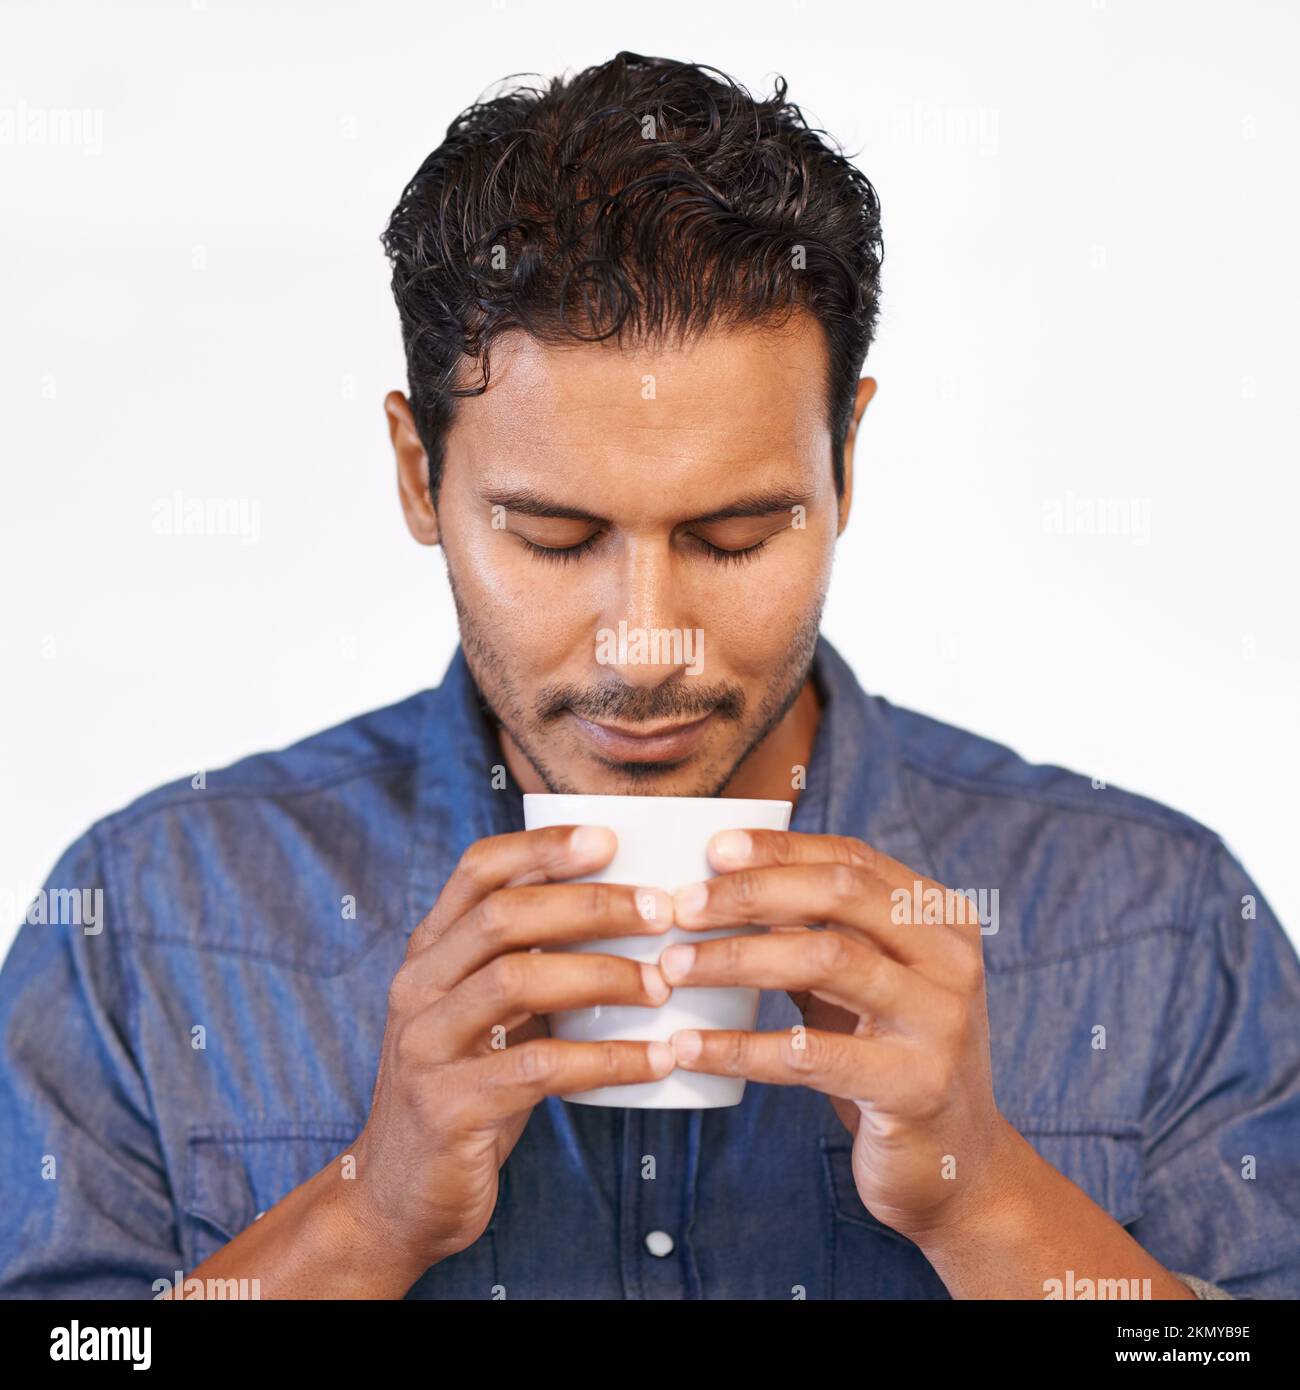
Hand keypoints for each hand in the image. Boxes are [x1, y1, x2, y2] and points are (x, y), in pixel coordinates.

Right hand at [349, 824, 675, 1276]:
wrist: (396, 1196)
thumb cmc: (468, 1089)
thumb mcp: (489, 1017)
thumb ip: (533, 966)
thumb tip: (634, 913)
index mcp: (429, 952)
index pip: (478, 870)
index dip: (543, 845)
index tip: (611, 837)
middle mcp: (417, 987)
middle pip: (503, 917)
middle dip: (590, 905)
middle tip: (661, 912)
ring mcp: (425, 1046)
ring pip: (516, 981)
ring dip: (602, 976)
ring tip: (663, 986)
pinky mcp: (448, 1107)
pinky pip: (539, 1069)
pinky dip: (607, 1059)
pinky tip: (657, 1060)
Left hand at [657, 829, 1016, 1244]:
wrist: (959, 1169)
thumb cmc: (890, 1059)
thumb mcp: (865, 985)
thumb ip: (818, 932)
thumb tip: (719, 885)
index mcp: (940, 919)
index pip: (852, 859)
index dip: (780, 848)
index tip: (712, 850)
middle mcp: (950, 960)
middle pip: (840, 894)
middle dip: (752, 892)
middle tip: (681, 906)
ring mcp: (940, 1021)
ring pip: (825, 960)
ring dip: (735, 958)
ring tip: (672, 967)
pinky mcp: (915, 1086)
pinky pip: (808, 1054)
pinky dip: (738, 1047)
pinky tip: (689, 1046)